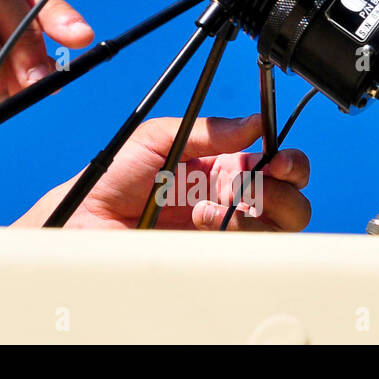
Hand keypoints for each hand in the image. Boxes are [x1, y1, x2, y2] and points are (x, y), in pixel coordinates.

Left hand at [14, 114, 310, 230]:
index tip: (278, 159)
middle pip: (290, 200)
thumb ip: (206, 130)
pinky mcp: (215, 256)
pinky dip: (233, 231)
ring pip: (277, 227)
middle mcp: (231, 199)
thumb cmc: (117, 177)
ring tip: (208, 205)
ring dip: (253, 211)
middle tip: (250, 183)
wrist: (89, 217)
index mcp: (223, 166)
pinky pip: (250, 251)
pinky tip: (201, 221)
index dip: (288, 162)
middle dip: (280, 190)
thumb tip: (253, 123)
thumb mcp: (157, 138)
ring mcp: (225, 231)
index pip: (277, 165)